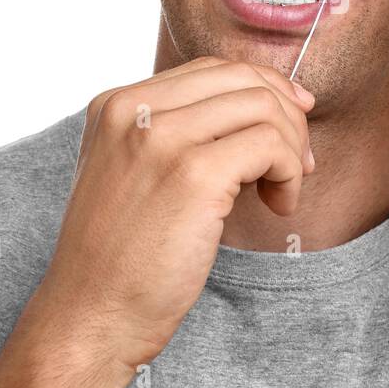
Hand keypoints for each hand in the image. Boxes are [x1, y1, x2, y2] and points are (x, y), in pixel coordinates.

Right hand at [33, 57, 315, 376]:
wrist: (90, 317)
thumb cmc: (121, 258)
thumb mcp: (134, 173)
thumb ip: (178, 134)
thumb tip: (263, 106)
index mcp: (118, 104)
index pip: (211, 69)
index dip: (263, 89)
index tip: (290, 125)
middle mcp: (135, 110)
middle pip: (242, 79)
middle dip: (287, 116)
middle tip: (298, 163)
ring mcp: (163, 138)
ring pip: (264, 107)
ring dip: (292, 149)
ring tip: (282, 191)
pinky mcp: (194, 174)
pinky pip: (271, 145)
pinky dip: (290, 173)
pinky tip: (278, 206)